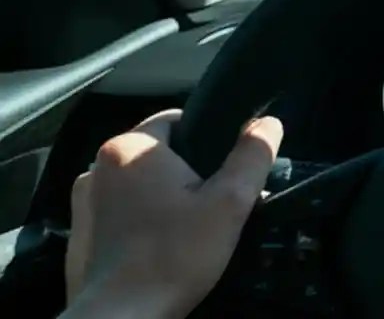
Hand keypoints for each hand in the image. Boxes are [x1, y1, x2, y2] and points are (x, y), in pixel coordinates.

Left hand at [63, 109, 283, 317]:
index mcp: (130, 147)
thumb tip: (269, 122)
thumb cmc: (175, 254)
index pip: (176, 119)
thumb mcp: (229, 203)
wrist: (121, 317)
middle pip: (157, 154)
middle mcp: (97, 165)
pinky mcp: (79, 233)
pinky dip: (140, 221)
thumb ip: (252, 156)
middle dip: (185, 173)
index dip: (208, 140)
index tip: (225, 171)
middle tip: (212, 205)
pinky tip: (159, 247)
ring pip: (138, 185)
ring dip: (161, 197)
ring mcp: (83, 202)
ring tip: (186, 229)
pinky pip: (120, 213)